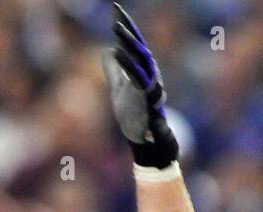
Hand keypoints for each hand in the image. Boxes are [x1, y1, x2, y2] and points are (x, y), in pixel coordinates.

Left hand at [100, 2, 178, 167]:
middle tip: (116, 23)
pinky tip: (129, 86)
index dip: (126, 29)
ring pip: (146, 76)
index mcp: (143, 75)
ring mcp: (153, 101)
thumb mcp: (120, 91)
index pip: (135, 47)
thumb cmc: (136, 117)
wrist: (152, 146)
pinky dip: (139, 93)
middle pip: (141, 56)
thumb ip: (115, 71)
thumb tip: (108, 50)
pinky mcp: (154, 120)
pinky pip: (148, 104)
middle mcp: (151, 83)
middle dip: (130, 38)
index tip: (116, 9)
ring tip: (119, 47)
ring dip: (133, 60)